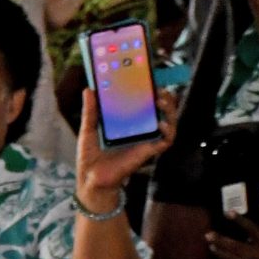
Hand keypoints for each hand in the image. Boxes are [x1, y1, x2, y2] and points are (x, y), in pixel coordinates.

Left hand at [73, 85, 175, 214]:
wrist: (91, 180)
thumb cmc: (90, 158)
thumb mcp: (89, 130)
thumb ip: (90, 111)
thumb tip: (88, 89)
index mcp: (127, 123)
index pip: (143, 103)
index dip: (150, 90)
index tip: (150, 77)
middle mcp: (140, 130)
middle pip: (160, 110)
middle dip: (164, 96)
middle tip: (158, 87)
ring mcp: (146, 140)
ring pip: (168, 121)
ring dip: (170, 109)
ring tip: (162, 99)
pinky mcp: (149, 152)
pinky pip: (166, 139)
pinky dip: (169, 130)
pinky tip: (162, 123)